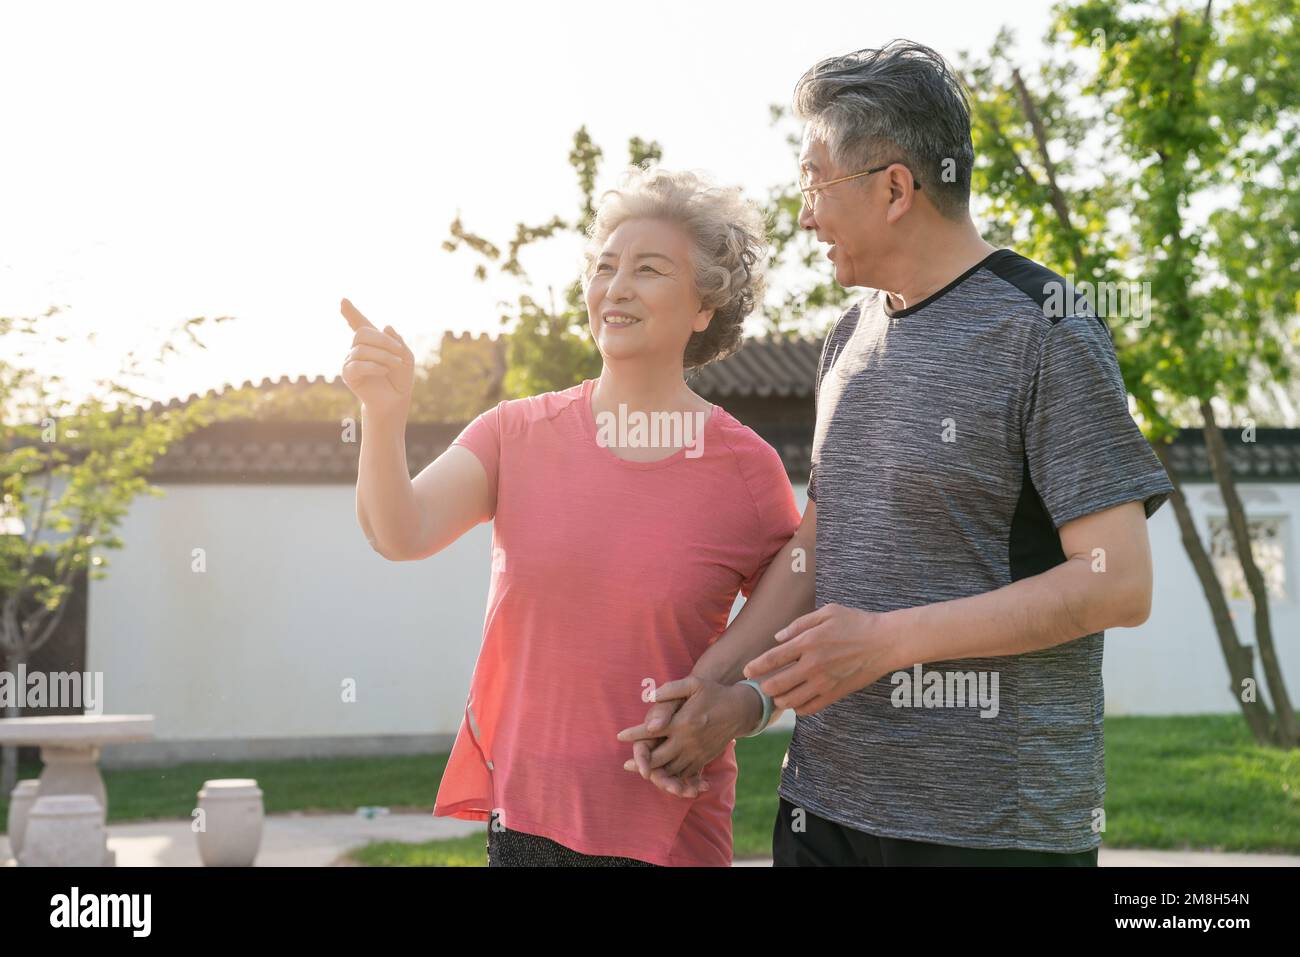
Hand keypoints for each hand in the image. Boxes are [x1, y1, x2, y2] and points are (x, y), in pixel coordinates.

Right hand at [339, 298, 414, 422]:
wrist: (395, 400)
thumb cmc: (400, 378)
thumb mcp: (406, 356)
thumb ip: (398, 341)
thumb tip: (385, 326)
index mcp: (372, 342)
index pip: (359, 324)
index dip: (351, 313)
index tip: (343, 300)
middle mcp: (358, 349)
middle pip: (362, 333)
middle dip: (383, 341)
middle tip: (399, 352)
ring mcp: (351, 361)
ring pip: (362, 349)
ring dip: (383, 356)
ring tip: (395, 365)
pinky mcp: (348, 375)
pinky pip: (357, 364)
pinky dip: (374, 366)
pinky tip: (384, 370)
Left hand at [617, 675, 759, 788]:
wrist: (741, 709)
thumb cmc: (714, 693)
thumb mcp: (694, 684)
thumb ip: (670, 690)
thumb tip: (649, 697)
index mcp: (681, 722)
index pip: (651, 731)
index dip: (634, 734)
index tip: (620, 735)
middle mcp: (687, 741)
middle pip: (659, 758)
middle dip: (642, 762)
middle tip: (627, 763)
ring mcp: (696, 752)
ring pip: (672, 770)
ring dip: (656, 773)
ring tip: (642, 772)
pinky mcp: (704, 759)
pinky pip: (686, 773)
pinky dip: (674, 777)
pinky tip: (664, 776)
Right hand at [617, 697, 707, 798]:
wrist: (708, 697)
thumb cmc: (687, 695)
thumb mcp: (675, 698)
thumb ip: (663, 711)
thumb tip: (653, 727)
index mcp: (652, 732)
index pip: (641, 750)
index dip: (641, 762)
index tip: (646, 773)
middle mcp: (661, 746)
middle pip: (655, 769)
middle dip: (663, 781)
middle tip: (675, 789)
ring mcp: (675, 755)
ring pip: (672, 776)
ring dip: (679, 787)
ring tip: (693, 792)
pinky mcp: (690, 760)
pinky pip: (688, 777)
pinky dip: (694, 784)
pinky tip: (705, 786)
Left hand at [742, 603, 900, 714]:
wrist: (884, 642)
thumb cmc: (855, 623)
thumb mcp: (826, 612)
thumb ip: (799, 624)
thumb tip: (778, 638)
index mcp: (807, 643)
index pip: (772, 658)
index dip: (756, 666)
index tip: (747, 670)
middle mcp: (813, 665)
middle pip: (777, 684)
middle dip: (764, 686)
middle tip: (761, 684)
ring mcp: (824, 682)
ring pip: (791, 700)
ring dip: (779, 699)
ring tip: (777, 694)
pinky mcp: (835, 694)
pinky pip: (810, 708)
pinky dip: (799, 708)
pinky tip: (797, 701)